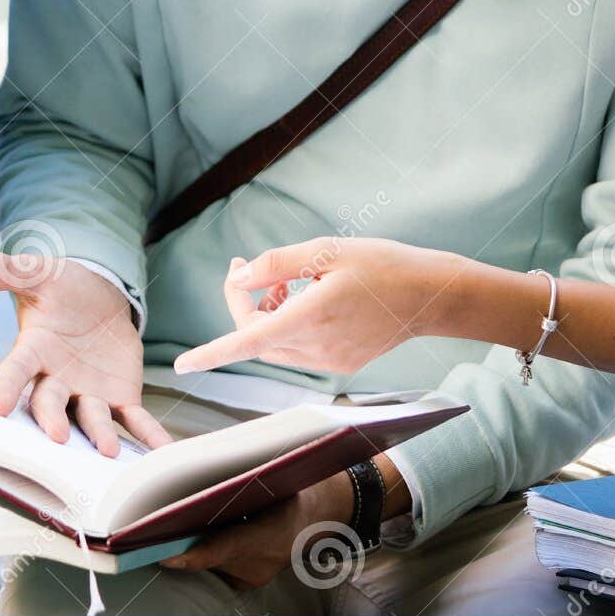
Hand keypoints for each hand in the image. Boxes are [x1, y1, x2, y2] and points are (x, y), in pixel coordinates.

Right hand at [0, 252, 171, 456]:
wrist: (101, 299)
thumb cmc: (64, 289)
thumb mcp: (39, 272)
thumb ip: (5, 270)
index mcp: (34, 351)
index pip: (15, 371)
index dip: (6, 387)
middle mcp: (56, 380)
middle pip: (50, 403)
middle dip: (52, 419)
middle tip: (57, 437)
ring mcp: (88, 395)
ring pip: (91, 418)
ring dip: (99, 434)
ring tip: (108, 450)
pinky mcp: (120, 399)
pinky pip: (134, 421)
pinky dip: (148, 436)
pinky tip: (163, 451)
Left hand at [159, 470, 353, 589]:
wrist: (321, 510)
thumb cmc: (293, 483)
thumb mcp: (271, 474)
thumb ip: (236, 477)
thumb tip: (193, 465)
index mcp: (271, 532)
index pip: (224, 548)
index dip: (191, 555)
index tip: (162, 555)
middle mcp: (263, 560)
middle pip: (210, 554)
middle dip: (182, 540)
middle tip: (149, 526)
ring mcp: (257, 574)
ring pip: (211, 561)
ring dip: (194, 544)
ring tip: (172, 522)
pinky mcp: (250, 581)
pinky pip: (218, 567)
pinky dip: (207, 551)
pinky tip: (199, 532)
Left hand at [175, 239, 461, 375]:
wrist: (431, 296)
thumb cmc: (382, 265)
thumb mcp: (326, 250)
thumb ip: (277, 264)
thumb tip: (240, 277)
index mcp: (310, 318)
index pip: (247, 341)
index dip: (211, 354)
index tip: (182, 365)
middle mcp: (316, 347)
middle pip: (255, 336)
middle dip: (242, 303)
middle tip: (245, 266)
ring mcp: (329, 361)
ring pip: (274, 344)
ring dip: (265, 314)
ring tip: (284, 281)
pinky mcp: (340, 364)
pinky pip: (297, 349)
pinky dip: (288, 325)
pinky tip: (306, 298)